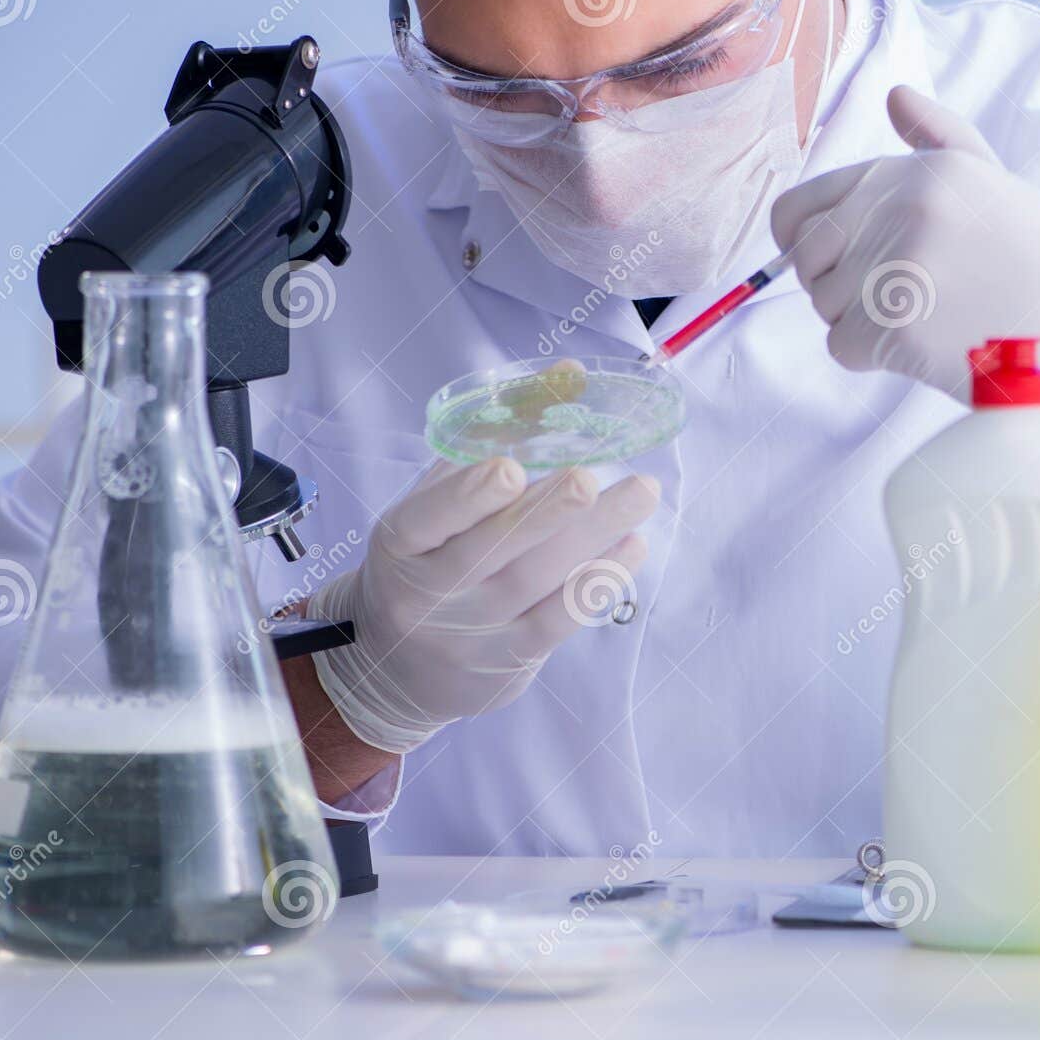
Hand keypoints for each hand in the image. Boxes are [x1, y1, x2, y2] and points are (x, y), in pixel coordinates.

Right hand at [309, 457, 659, 752]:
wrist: (398, 667)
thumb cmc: (430, 556)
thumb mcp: (440, 496)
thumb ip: (498, 434)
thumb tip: (571, 372)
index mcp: (400, 542)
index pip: (429, 518)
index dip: (468, 497)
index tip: (510, 469)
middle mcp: (428, 592)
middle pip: (490, 550)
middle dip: (544, 512)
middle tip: (590, 478)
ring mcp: (468, 632)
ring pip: (534, 581)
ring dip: (593, 536)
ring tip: (641, 494)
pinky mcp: (507, 661)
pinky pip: (558, 620)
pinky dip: (597, 581)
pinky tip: (632, 545)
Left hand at [770, 86, 1039, 455]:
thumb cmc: (1032, 257)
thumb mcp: (991, 179)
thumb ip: (935, 136)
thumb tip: (894, 96)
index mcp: (917, 172)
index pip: (796, 207)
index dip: (804, 238)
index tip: (835, 255)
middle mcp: (902, 211)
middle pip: (804, 258)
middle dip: (831, 279)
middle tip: (884, 291)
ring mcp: (896, 271)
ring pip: (823, 304)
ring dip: (856, 317)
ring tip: (918, 312)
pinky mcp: (894, 329)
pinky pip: (841, 346)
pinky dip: (871, 355)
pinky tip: (919, 342)